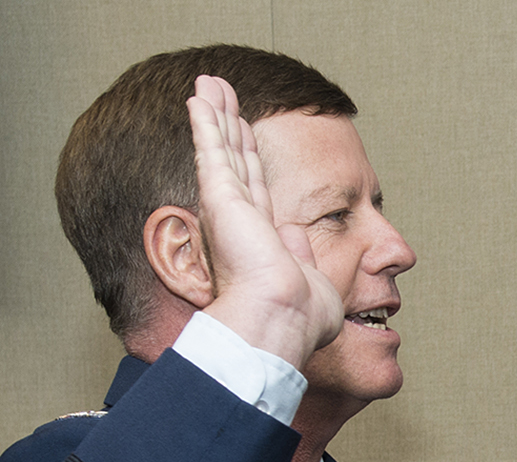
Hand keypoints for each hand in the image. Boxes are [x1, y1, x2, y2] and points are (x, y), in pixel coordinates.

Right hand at [185, 75, 342, 369]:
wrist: (282, 317)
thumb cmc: (300, 316)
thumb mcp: (310, 281)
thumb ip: (300, 254)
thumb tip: (297, 233)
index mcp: (260, 239)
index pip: (255, 188)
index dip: (250, 158)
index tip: (246, 133)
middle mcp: (239, 220)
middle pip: (234, 160)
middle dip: (229, 126)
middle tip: (220, 95)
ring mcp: (228, 207)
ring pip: (221, 147)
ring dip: (216, 113)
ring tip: (209, 82)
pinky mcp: (221, 197)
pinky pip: (211, 149)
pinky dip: (205, 121)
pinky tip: (199, 96)